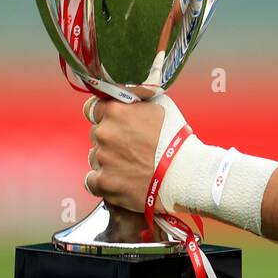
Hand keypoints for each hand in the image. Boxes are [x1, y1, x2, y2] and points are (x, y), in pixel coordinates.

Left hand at [83, 86, 169, 213]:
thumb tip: (127, 96)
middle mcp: (104, 132)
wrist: (184, 174)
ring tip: (132, 166)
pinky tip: (121, 181)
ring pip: (96, 157)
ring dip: (108, 161)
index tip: (111, 123)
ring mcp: (102, 158)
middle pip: (96, 134)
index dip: (103, 116)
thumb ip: (136, 100)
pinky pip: (92, 180)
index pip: (92, 109)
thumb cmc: (176, 140)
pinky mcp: (103, 182)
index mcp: (116, 110)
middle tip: (131, 148)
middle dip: (110, 140)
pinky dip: (104, 182)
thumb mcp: (160, 106)